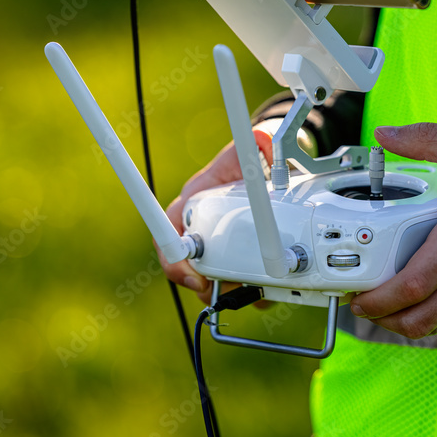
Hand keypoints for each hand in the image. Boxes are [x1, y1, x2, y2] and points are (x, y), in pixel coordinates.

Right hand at [158, 130, 272, 302]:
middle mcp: (200, 223)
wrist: (268, 165)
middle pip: (188, 262)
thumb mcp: (255, 145)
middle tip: (225, 292)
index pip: (169, 227)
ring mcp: (215, 241)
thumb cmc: (253, 156)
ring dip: (227, 291)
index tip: (193, 275)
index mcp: (195, 198)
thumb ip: (257, 142)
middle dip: (203, 284)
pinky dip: (247, 292)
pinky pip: (233, 280)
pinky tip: (263, 296)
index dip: (173, 256)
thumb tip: (262, 140)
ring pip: (210, 277)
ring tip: (251, 295)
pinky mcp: (234, 255)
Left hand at [349, 123, 436, 337]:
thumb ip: (428, 139)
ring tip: (396, 305)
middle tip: (368, 306)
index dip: (376, 300)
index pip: (411, 285)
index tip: (359, 295)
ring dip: (412, 324)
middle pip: (420, 319)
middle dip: (384, 320)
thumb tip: (386, 135)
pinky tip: (435, 303)